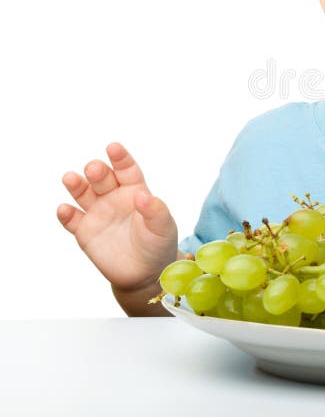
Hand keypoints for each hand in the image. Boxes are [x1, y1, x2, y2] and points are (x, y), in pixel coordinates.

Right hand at [57, 142, 177, 292]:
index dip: (120, 158)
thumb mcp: (164, 228)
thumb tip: (144, 196)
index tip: (113, 147)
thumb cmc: (158, 244)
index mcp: (135, 191)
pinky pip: (72, 221)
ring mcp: (98, 213)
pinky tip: (64, 209)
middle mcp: (114, 197)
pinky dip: (66, 215)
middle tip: (94, 168)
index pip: (127, 170)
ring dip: (76, 185)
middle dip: (97, 171)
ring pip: (83, 194)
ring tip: (71, 178)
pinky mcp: (85, 232)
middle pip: (102, 179)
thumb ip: (156, 211)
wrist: (144, 273)